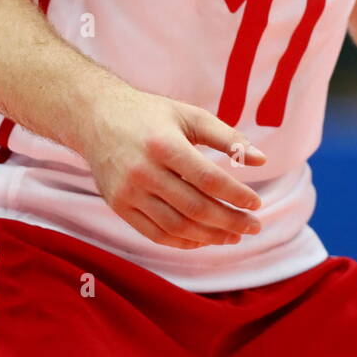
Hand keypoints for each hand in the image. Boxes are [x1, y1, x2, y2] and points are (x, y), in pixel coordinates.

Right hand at [78, 86, 266, 249]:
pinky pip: (155, 234)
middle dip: (229, 221)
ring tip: (233, 236)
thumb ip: (227, 138)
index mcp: (165, 145)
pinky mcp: (119, 206)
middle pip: (195, 207)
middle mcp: (144, 171)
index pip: (208, 179)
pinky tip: (203, 239)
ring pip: (176, 226)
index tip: (257, 204)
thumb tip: (261, 160)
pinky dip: (183, 242)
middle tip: (253, 227)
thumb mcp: (190, 115)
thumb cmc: (150, 115)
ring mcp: (128, 192)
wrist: (95, 117)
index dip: (236, 195)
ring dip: (210, 236)